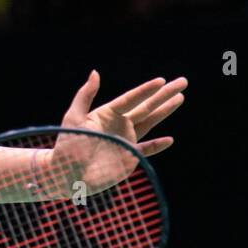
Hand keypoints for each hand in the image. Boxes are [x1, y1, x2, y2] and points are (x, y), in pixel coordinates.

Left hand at [50, 70, 186, 189]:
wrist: (66, 174)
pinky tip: (170, 139)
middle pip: (146, 106)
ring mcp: (125, 141)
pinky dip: (158, 145)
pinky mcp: (128, 158)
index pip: (131, 98)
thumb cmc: (66, 146)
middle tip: (182, 81)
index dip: (147, 89)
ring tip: (179, 98)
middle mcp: (118, 125)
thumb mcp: (74, 118)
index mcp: (106, 114)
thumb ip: (85, 95)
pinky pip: (147, 150)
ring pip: (150, 123)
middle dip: (164, 94)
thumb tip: (95, 72)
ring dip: (165, 111)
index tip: (162, 80)